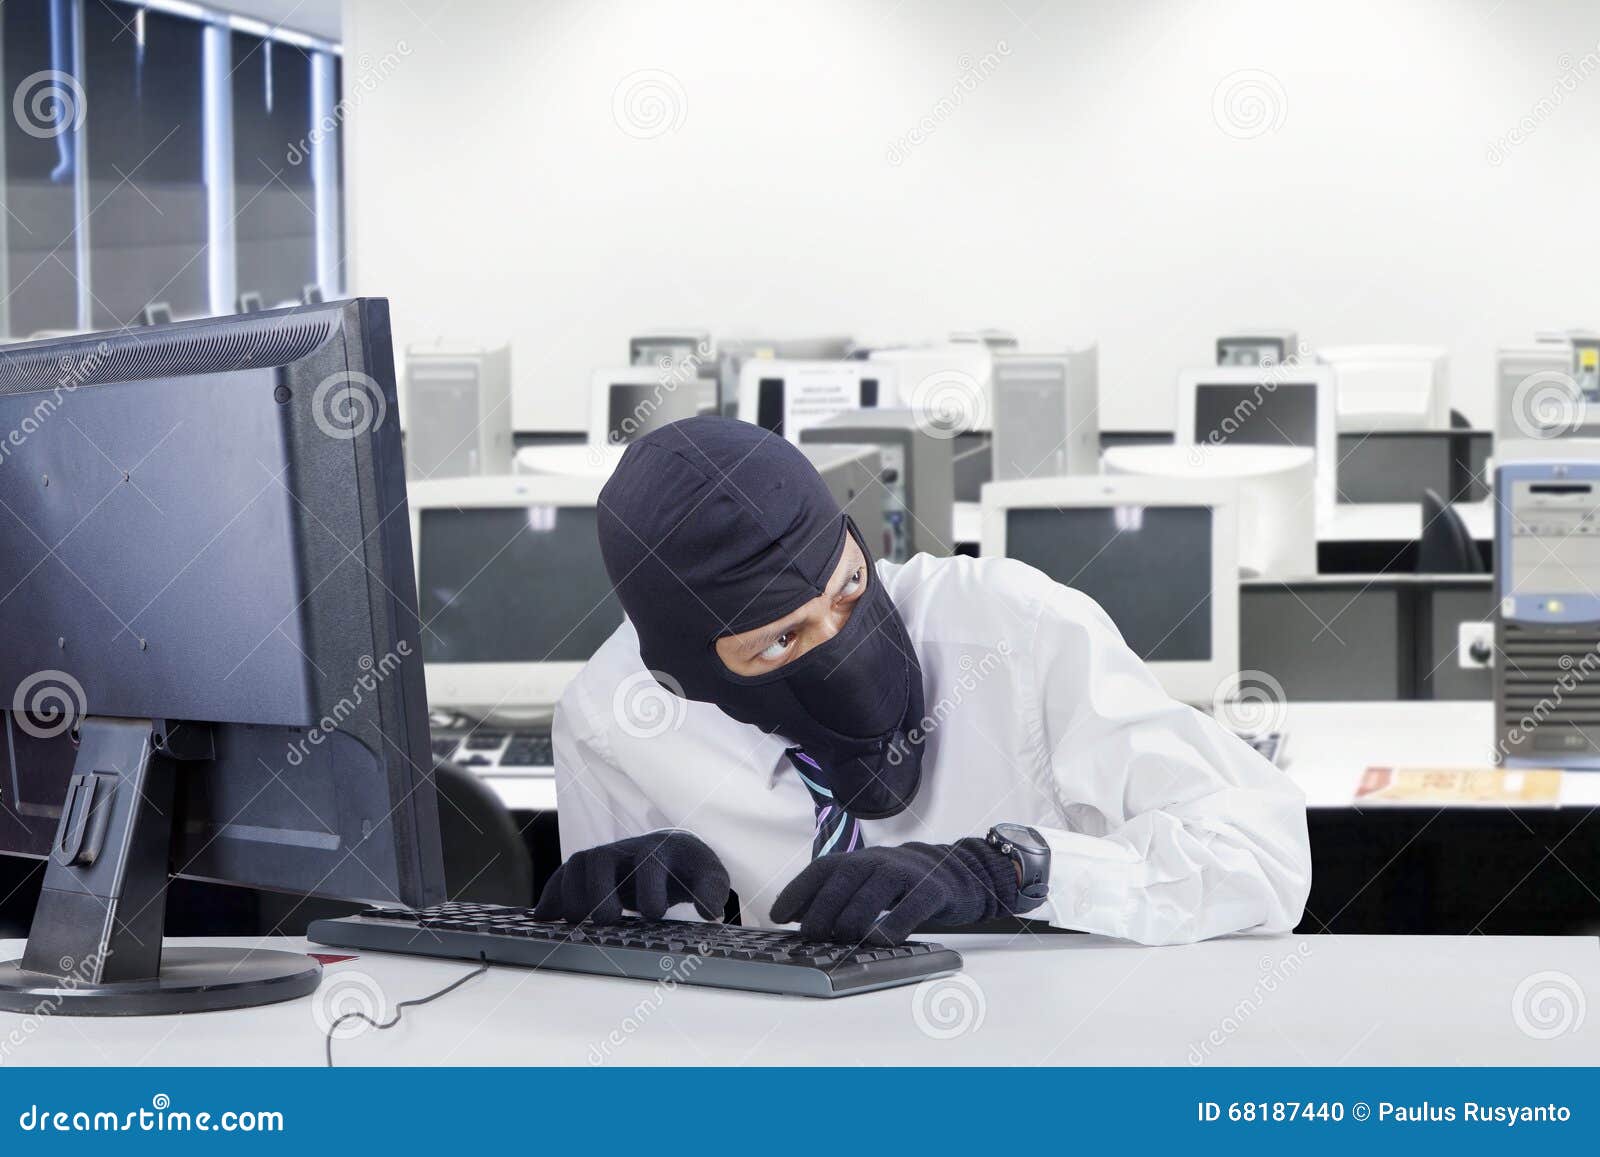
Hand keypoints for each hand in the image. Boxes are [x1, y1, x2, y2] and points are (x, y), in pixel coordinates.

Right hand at [534, 831, 730, 923]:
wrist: (671, 851)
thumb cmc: (691, 869)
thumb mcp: (710, 876)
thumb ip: (713, 890)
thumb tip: (710, 911)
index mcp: (660, 849)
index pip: (649, 863)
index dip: (649, 889)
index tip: (654, 914)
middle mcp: (627, 849)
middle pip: (601, 859)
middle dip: (600, 890)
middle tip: (608, 920)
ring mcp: (604, 856)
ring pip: (578, 865)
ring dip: (572, 894)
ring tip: (577, 923)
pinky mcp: (587, 869)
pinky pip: (562, 875)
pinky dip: (552, 895)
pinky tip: (545, 919)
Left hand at [770, 839, 1018, 944]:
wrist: (957, 871)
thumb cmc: (902, 884)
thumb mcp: (867, 882)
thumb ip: (837, 895)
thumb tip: (797, 917)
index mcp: (858, 860)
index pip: (821, 870)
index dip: (797, 891)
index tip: (777, 916)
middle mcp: (877, 862)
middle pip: (842, 880)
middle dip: (821, 908)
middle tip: (810, 936)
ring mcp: (905, 873)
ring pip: (873, 891)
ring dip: (853, 917)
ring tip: (842, 940)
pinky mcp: (933, 890)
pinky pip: (912, 905)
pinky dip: (896, 923)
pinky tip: (883, 940)